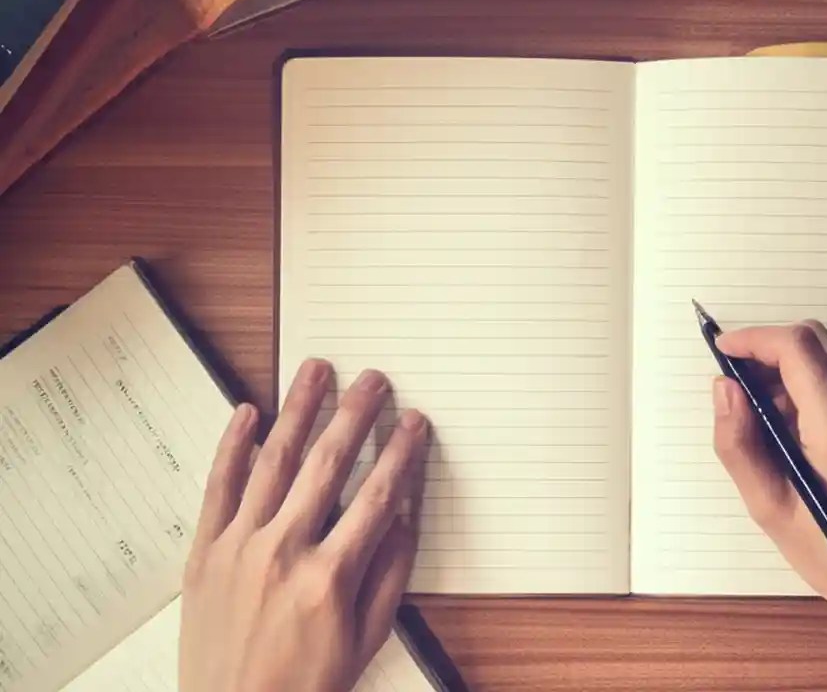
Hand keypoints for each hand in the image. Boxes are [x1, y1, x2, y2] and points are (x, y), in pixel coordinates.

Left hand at [180, 360, 427, 691]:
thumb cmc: (307, 681)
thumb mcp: (368, 635)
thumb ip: (389, 572)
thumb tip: (402, 514)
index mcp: (331, 576)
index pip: (377, 495)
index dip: (401, 452)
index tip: (414, 422)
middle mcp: (284, 551)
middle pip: (328, 464)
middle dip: (356, 414)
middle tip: (373, 380)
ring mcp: (240, 546)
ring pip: (274, 462)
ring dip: (299, 410)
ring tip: (316, 371)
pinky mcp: (206, 551)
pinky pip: (220, 487)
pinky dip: (233, 446)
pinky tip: (248, 413)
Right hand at [712, 321, 826, 691]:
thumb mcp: (770, 508)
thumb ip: (740, 442)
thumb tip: (725, 389)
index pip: (797, 349)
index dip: (753, 339)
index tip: (724, 351)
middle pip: (817, 341)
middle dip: (770, 350)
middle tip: (738, 383)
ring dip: (791, 370)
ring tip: (765, 418)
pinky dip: (814, 388)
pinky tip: (795, 431)